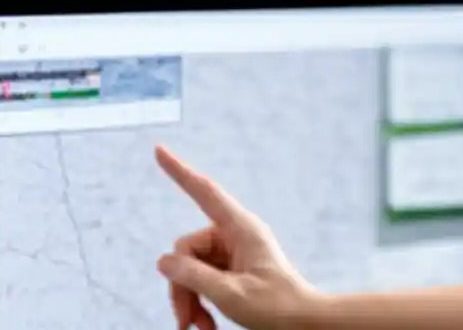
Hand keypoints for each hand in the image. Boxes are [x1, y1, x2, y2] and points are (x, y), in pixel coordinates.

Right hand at [154, 145, 322, 329]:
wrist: (304, 323)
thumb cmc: (277, 307)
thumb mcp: (230, 293)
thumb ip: (194, 276)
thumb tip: (164, 261)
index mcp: (242, 228)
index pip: (205, 192)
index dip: (180, 171)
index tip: (159, 149)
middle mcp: (235, 235)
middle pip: (186, 250)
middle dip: (181, 285)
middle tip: (186, 321)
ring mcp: (232, 252)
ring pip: (190, 268)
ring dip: (190, 299)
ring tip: (198, 326)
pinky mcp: (231, 269)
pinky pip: (202, 279)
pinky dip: (199, 302)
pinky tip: (204, 324)